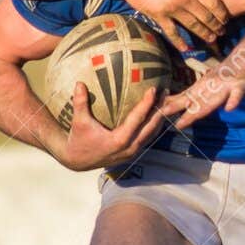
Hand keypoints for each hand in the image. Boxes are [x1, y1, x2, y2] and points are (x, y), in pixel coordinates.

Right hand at [47, 82, 165, 171]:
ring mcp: (133, 152)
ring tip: (166, 102)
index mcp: (119, 140)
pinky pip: (148, 138)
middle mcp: (129, 147)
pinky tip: (157, 115)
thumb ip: (80, 103)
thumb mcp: (79, 122)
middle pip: (151, 127)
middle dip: (160, 109)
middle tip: (166, 93)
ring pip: (152, 134)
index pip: (138, 119)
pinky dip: (154, 126)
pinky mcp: (132, 153)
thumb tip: (79, 83)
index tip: (153, 90)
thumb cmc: (78, 140)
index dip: (147, 104)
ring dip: (160, 118)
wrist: (77, 161)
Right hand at [119, 0, 228, 48]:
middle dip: (216, 26)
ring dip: (204, 34)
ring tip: (211, 39)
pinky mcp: (158, 15)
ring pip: (193, 26)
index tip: (226, 18)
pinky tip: (186, 48)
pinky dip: (180, 42)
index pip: (213, 2)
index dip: (222, 13)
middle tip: (222, 32)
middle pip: (206, 16)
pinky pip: (172, 32)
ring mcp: (171, 8)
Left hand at [160, 46, 244, 130]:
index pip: (185, 98)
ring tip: (188, 118)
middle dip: (178, 108)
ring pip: (212, 99)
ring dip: (200, 108)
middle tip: (161, 114)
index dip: (170, 105)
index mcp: (204, 87)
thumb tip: (178, 101)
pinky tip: (229, 108)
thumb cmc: (231, 73)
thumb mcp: (213, 83)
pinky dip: (233, 100)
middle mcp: (212, 86)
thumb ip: (199, 94)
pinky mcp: (242, 85)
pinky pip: (237, 94)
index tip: (154, 112)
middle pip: (194, 100)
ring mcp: (226, 85)